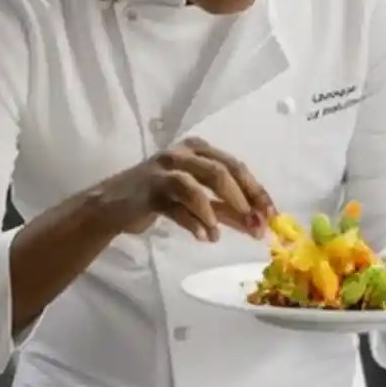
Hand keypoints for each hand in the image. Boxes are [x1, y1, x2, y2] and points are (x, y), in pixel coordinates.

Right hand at [97, 137, 275, 242]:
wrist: (112, 205)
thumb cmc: (159, 199)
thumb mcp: (197, 201)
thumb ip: (225, 209)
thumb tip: (258, 225)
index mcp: (199, 149)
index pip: (236, 166)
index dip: (256, 190)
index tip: (273, 215)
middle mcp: (183, 153)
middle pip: (221, 171)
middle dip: (243, 200)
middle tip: (257, 226)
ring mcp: (165, 169)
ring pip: (199, 184)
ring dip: (217, 212)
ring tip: (223, 235)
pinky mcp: (150, 189)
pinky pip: (178, 204)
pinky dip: (195, 221)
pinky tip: (206, 237)